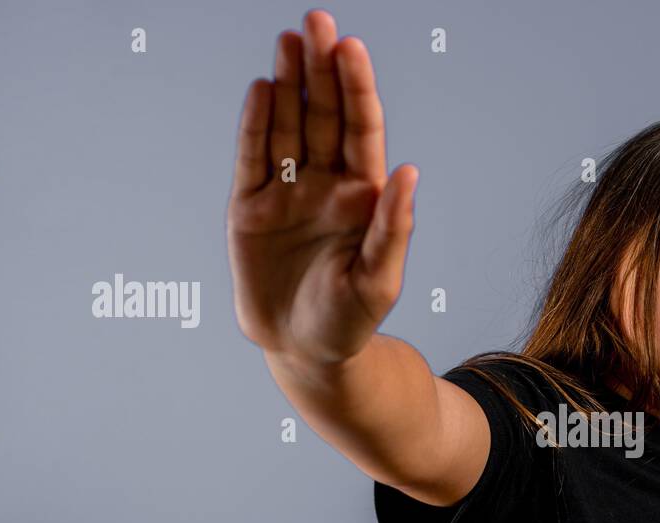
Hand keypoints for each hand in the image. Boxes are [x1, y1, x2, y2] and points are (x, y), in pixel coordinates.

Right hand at [227, 9, 417, 365]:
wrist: (303, 353)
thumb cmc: (350, 322)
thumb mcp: (379, 281)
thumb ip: (393, 228)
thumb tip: (410, 172)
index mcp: (363, 197)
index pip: (361, 131)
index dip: (356, 90)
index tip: (352, 49)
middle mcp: (325, 185)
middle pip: (322, 116)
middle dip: (321, 69)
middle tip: (319, 20)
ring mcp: (286, 193)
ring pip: (287, 126)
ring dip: (288, 83)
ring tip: (290, 39)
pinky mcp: (249, 208)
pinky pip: (252, 157)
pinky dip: (256, 124)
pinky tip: (262, 88)